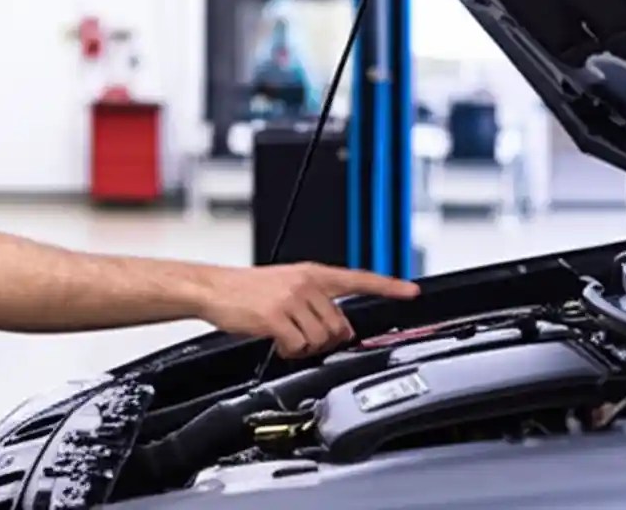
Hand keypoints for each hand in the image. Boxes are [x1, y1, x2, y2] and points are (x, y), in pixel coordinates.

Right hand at [196, 263, 419, 358]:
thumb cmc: (248, 291)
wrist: (214, 288)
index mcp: (312, 274)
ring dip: (306, 348)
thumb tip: (337, 329)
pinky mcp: (275, 317)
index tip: (411, 291)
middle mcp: (306, 284)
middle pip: (340, 325)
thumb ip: (315, 300)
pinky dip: (290, 352)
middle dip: (326, 340)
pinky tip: (278, 343)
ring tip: (287, 338)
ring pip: (321, 339)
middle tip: (303, 337)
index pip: (358, 279)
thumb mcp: (287, 285)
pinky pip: (298, 347)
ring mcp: (291, 299)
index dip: (388, 287)